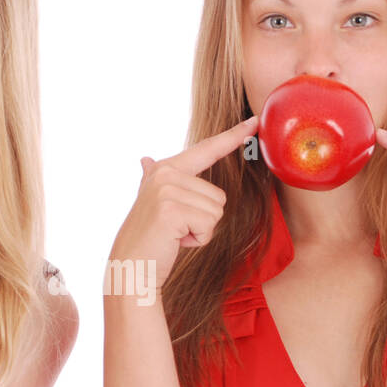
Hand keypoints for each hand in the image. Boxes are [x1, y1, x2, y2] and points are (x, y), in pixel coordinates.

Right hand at [111, 115, 258, 293]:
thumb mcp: (153, 203)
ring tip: (174, 234)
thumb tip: (146, 159)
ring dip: (201, 230)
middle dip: (204, 219)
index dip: (232, 136)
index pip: (206, 149)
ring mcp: (167, 190)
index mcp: (165, 169)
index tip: (254, 121)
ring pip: (216, 210)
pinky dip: (197, 239)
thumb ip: (154, 178)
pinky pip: (209, 224)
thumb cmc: (150, 238)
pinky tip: (175, 240)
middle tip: (176, 229)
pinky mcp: (172, 210)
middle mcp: (165, 174)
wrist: (131, 266)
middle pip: (219, 195)